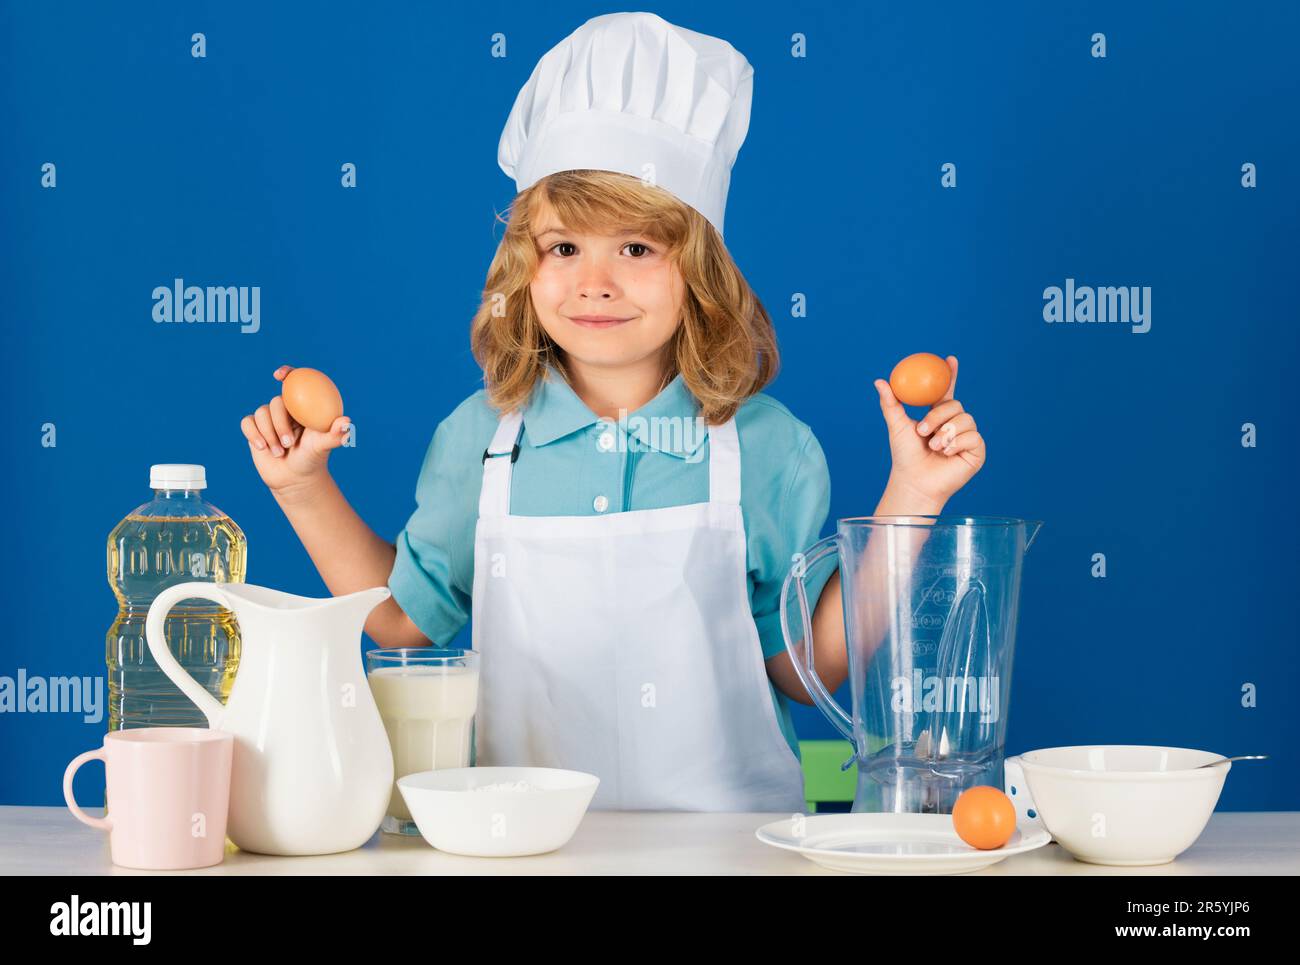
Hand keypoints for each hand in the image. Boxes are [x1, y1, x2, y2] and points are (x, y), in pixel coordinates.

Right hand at [240, 365, 350, 497]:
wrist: (294, 479)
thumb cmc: (312, 459)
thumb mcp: (323, 447)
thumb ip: (335, 435)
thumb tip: (346, 422)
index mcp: (303, 406)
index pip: (296, 383)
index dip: (288, 373)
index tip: (280, 376)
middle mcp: (285, 409)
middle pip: (276, 402)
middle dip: (280, 423)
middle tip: (288, 443)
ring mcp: (268, 418)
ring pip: (260, 413)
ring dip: (269, 434)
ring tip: (279, 453)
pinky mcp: (254, 428)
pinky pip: (247, 423)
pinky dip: (253, 434)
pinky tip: (262, 448)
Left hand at [873, 356, 985, 505]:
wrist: (915, 481)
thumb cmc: (905, 456)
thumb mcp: (897, 426)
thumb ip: (891, 403)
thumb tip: (879, 381)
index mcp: (938, 415)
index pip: (946, 391)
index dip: (950, 375)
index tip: (949, 359)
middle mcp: (955, 423)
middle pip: (955, 405)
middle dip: (938, 415)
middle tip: (923, 430)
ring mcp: (967, 436)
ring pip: (965, 419)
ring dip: (945, 433)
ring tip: (934, 447)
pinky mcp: (976, 450)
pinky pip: (973, 436)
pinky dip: (956, 444)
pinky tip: (946, 454)